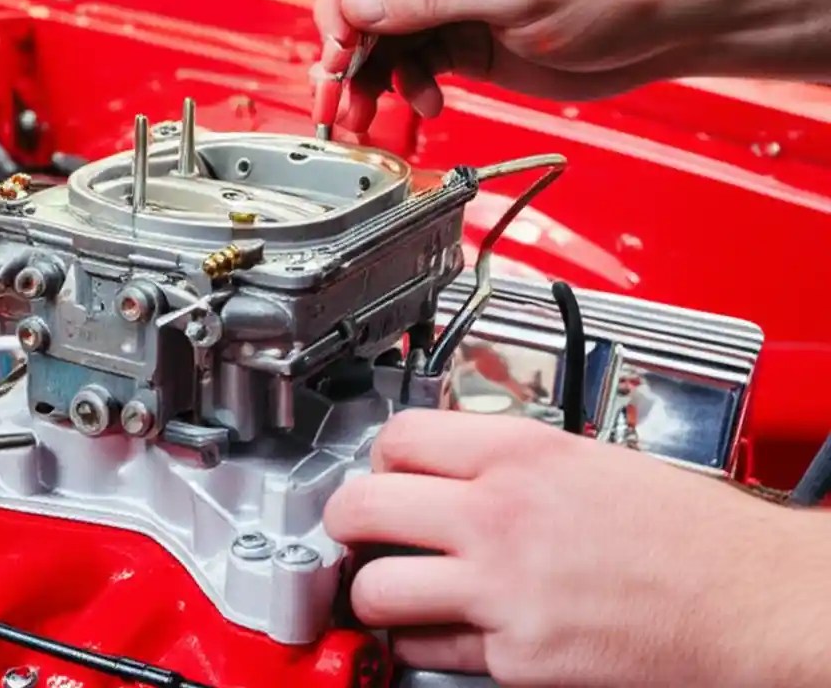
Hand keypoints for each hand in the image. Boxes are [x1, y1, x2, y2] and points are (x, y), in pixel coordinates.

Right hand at [313, 0, 830, 126]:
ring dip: (371, 86)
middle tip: (339, 105)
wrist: (666, 24)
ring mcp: (452, 7)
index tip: (336, 59)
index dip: (338, 18)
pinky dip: (409, 93)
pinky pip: (415, 68)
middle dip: (345, 62)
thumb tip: (360, 5)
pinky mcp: (468, 42)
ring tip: (373, 118)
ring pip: (383, 46)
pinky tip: (424, 108)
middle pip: (363, 13)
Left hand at [324, 410, 830, 685]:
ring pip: (377, 588)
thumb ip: (512, 459)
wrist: (751, 599)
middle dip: (343, 519)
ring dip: (370, 589)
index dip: (378, 455)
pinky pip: (429, 649)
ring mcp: (503, 591)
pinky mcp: (517, 658)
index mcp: (523, 455)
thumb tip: (448, 464)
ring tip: (386, 586)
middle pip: (362, 506)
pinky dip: (421, 642)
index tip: (380, 471)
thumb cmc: (690, 531)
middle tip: (352, 528)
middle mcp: (501, 517)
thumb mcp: (592, 459)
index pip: (398, 436)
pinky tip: (439, 629)